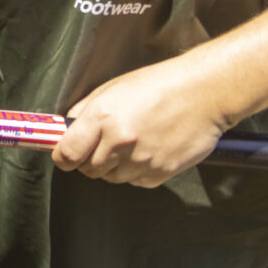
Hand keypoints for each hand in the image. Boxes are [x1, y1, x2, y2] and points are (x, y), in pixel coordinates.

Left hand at [52, 58, 229, 186]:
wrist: (204, 93)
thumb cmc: (158, 85)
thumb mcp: (112, 89)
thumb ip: (85, 111)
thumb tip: (66, 129)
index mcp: (102, 117)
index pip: (68, 153)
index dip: (62, 157)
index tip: (64, 156)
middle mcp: (120, 141)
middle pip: (88, 169)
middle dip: (87, 161)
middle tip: (99, 146)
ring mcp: (142, 160)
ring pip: (111, 178)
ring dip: (112, 167)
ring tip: (127, 144)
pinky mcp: (161, 173)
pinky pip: (135, 181)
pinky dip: (135, 171)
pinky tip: (145, 150)